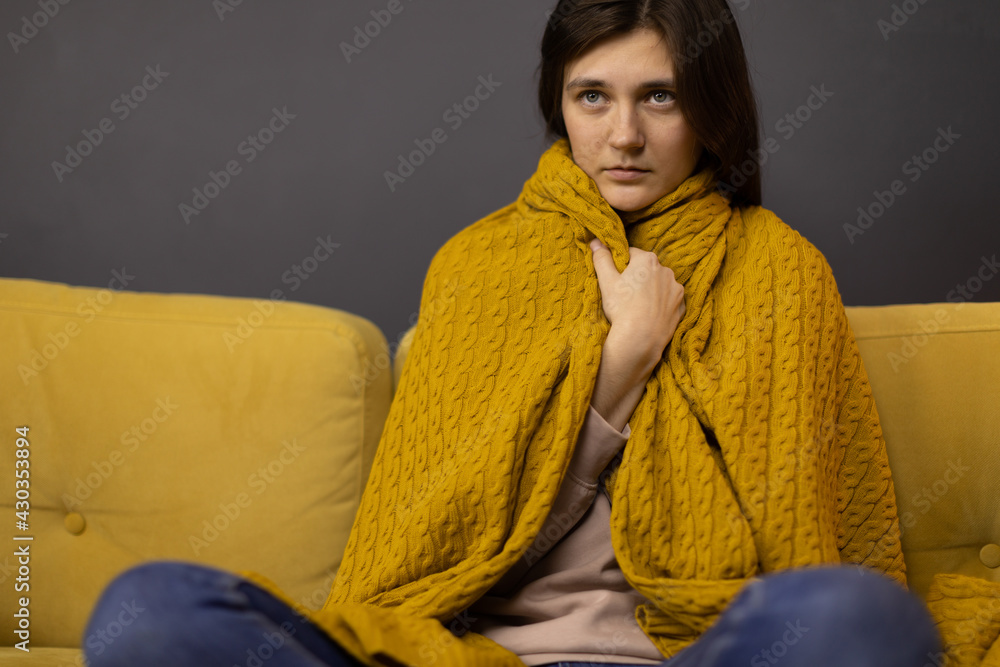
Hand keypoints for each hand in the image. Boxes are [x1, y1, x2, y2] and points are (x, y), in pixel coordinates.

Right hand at [589, 238, 684, 361]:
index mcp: (647, 259)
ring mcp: (676, 289)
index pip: (631, 254)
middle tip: (625, 294)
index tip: (616, 280)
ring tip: (638, 306)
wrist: (640, 339)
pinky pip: (669, 300)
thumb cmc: (622, 308)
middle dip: (637, 277)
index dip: (621, 266)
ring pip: (659, 284)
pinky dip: (661, 304)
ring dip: (651, 290)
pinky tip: (650, 314)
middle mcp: (666, 270)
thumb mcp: (606, 281)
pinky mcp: (681, 306)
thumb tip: (595, 241)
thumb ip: (601, 258)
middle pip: (647, 269)